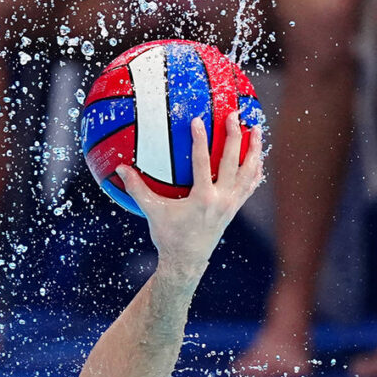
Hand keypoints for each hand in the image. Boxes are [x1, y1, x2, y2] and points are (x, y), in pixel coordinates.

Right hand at [116, 111, 263, 276]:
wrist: (186, 261)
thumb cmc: (168, 236)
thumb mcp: (151, 211)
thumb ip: (136, 189)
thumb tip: (119, 168)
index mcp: (202, 198)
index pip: (202, 162)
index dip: (199, 139)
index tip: (197, 120)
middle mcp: (221, 199)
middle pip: (232, 161)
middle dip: (234, 136)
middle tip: (234, 115)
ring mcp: (232, 203)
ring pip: (248, 172)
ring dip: (254, 149)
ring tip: (256, 129)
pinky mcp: (235, 208)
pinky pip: (250, 185)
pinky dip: (255, 170)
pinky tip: (257, 157)